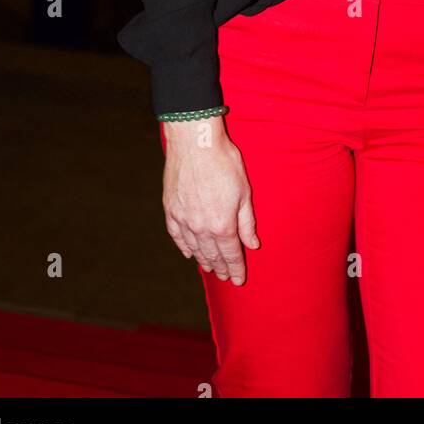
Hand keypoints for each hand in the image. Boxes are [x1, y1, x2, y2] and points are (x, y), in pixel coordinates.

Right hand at [161, 116, 259, 283]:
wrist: (195, 143)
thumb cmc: (224, 162)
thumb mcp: (244, 191)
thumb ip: (246, 222)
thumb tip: (252, 244)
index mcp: (222, 224)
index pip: (231, 254)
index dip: (236, 268)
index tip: (239, 280)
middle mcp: (201, 228)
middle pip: (212, 254)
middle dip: (221, 267)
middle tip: (225, 277)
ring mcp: (183, 220)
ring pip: (194, 248)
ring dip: (203, 260)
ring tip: (210, 268)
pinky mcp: (171, 209)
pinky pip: (177, 235)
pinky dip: (184, 246)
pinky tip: (189, 253)